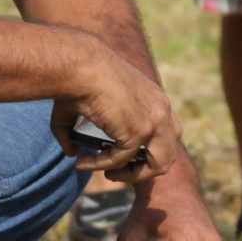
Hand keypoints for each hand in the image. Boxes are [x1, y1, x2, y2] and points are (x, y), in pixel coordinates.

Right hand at [49, 39, 183, 185]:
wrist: (80, 65)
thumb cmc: (80, 77)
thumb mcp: (87, 105)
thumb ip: (76, 131)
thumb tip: (72, 153)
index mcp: (155, 98)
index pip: (167, 130)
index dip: (150, 148)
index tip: (125, 156)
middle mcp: (161, 110)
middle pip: (169, 151)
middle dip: (145, 167)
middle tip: (119, 170)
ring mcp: (154, 122)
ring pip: (159, 164)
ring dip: (133, 175)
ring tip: (108, 174)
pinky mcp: (138, 132)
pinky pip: (120, 160)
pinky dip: (101, 166)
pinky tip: (83, 164)